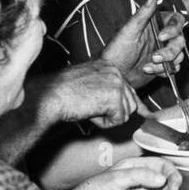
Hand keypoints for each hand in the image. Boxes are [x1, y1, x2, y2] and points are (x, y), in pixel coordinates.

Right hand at [34, 59, 148, 129]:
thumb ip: (109, 91)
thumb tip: (136, 108)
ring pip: (127, 112)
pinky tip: (90, 113)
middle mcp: (115, 71)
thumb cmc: (62, 94)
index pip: (129, 89)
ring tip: (89, 109)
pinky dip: (104, 123)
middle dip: (114, 112)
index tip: (138, 114)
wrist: (49, 97)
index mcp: (108, 66)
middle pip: (131, 102)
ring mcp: (116, 83)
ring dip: (108, 117)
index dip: (125, 105)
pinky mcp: (114, 97)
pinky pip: (119, 120)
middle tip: (92, 109)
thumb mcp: (90, 86)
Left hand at [99, 0, 186, 87]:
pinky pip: (173, 67)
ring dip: (166, 62)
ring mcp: (163, 51)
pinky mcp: (163, 65)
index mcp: (155, 24)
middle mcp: (162, 37)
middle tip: (154, 57)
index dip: (173, 29)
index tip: (161, 37)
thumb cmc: (117, 50)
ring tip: (148, 66)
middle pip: (180, 40)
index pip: (176, 21)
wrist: (113, 74)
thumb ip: (143, 13)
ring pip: (179, 55)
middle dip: (169, 51)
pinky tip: (149, 70)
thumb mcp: (129, 30)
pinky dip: (163, 70)